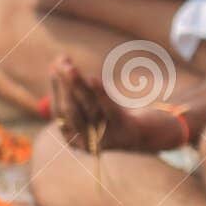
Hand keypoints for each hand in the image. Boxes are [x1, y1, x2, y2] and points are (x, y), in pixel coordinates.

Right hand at [45, 56, 184, 154]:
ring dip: (77, 86)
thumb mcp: (94, 104)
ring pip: (88, 109)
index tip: (54, 65)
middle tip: (60, 62)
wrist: (151, 134)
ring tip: (70, 68)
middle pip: (71, 111)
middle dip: (65, 85)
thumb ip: (77, 88)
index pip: (59, 111)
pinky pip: (110, 111)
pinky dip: (100, 94)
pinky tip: (92, 78)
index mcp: (74, 139)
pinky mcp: (125, 133)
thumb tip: (58, 62)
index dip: (56, 88)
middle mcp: (87, 143)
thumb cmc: (117, 115)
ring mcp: (106, 139)